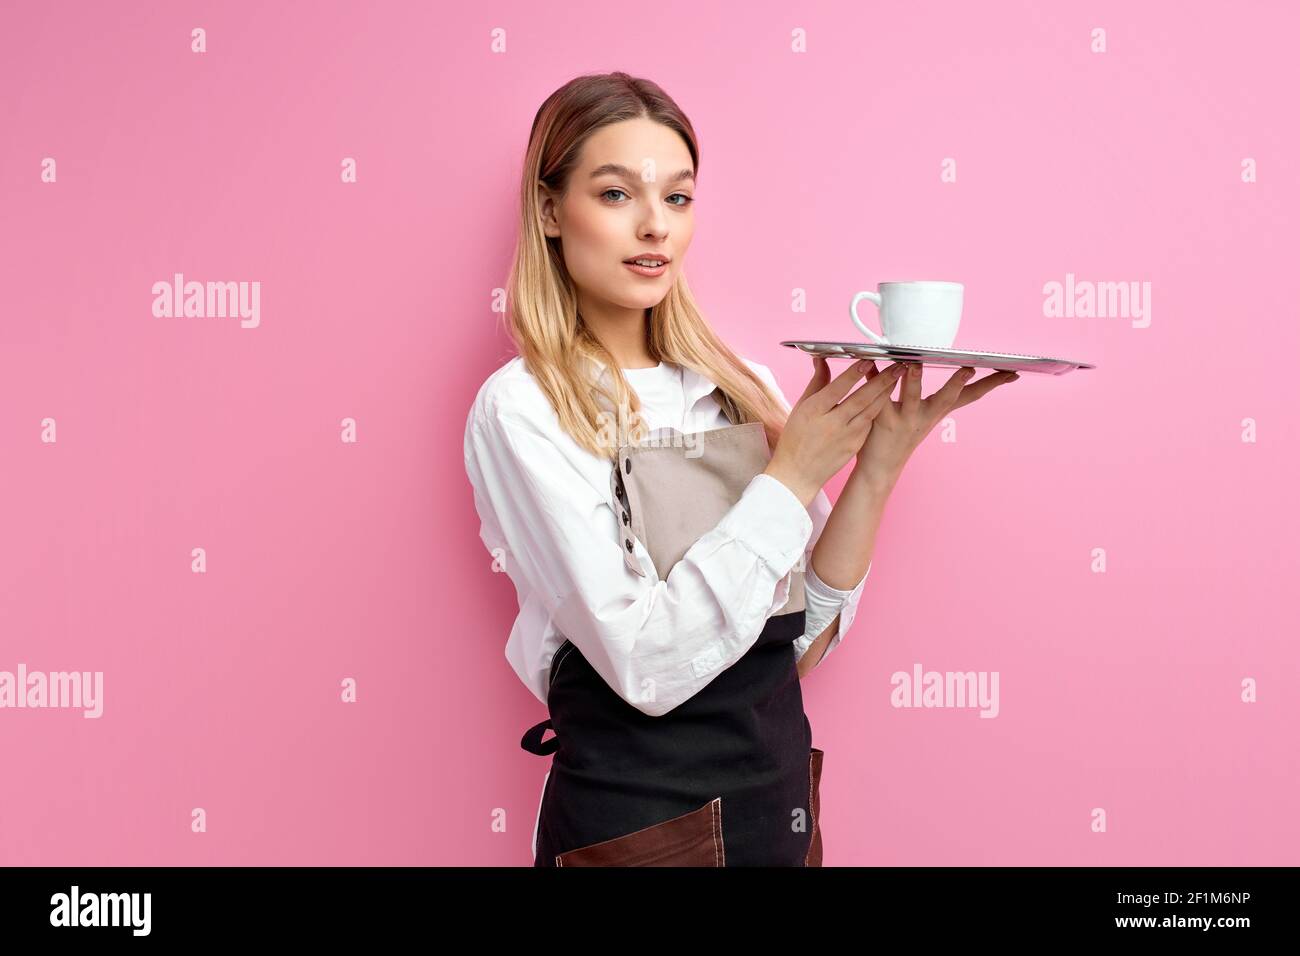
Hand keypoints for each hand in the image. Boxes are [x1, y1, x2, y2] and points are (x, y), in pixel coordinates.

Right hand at [763, 356, 905, 506]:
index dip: (854, 373)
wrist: (799, 473)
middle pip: (861, 398)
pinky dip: (878, 409)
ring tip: (897, 378)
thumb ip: (817, 382)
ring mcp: (846, 436)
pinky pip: (869, 424)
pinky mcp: (855, 446)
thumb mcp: (802, 407)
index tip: (868, 360)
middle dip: (882, 380)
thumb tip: (821, 359)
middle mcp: (832, 423)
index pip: (838, 388)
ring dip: (886, 393)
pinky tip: (886, 398)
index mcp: (815, 411)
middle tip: (897, 366)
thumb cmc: (797, 438)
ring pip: (871, 411)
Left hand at [853, 362, 1019, 486]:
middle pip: (946, 399)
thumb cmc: (903, 436)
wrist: (880, 470)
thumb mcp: (928, 415)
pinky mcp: (882, 421)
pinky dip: (872, 378)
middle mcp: (925, 417)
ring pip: (910, 399)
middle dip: (957, 384)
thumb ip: (942, 396)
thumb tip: (963, 372)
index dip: (991, 385)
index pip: (969, 396)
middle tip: (969, 370)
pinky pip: (876, 396)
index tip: (1011, 373)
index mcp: (937, 412)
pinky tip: (870, 363)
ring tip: (915, 366)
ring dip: (913, 382)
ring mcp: (904, 421)